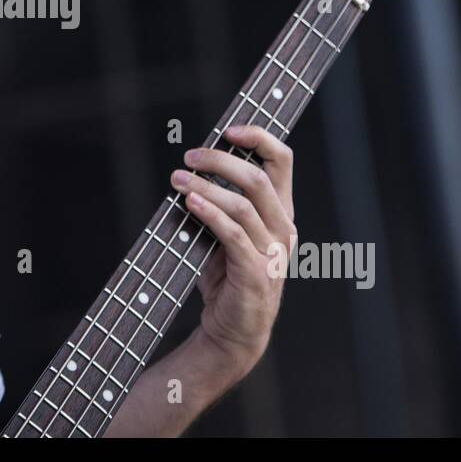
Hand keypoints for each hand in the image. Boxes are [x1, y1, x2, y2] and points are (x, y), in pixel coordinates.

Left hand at [169, 124, 296, 384]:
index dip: (259, 138)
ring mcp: (272, 253)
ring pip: (244, 204)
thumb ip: (221, 202)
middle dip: (221, 160)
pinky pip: (232, 234)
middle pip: (259, 178)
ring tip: (177, 178)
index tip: (228, 129)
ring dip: (206, 186)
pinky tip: (189, 202)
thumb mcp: (229, 233)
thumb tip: (192, 167)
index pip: (283, 162)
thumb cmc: (228, 279)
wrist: (233, 332)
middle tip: (189, 156)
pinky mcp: (255, 273)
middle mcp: (283, 230)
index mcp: (281, 213)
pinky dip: (209, 213)